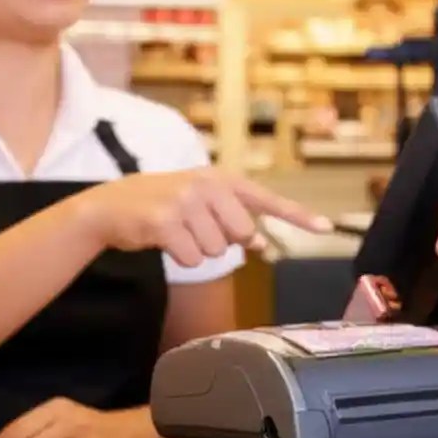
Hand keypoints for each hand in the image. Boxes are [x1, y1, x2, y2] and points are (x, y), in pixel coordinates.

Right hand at [78, 167, 332, 267]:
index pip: (266, 199)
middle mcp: (206, 185)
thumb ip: (232, 219)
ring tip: (177, 231)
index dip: (297, 216)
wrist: (111, 206)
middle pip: (242, 234)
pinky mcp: (166, 222)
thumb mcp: (199, 202)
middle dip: (222, 241)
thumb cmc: (161, 205)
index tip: (326, 227)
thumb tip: (261, 245)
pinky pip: (193, 259)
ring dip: (198, 250)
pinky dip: (182, 258)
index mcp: (220, 179)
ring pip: (217, 250)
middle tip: (195, 228)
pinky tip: (165, 241)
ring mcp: (185, 201)